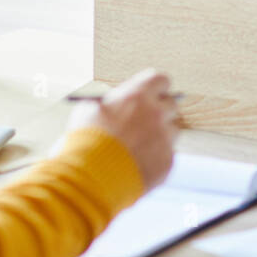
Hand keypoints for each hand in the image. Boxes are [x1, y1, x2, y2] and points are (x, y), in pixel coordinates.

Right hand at [69, 68, 178, 190]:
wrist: (90, 176)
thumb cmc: (84, 140)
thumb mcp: (89, 110)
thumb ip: (110, 102)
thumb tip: (118, 101)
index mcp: (139, 95)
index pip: (161, 80)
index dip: (155, 88)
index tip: (151, 94)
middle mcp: (157, 113)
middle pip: (170, 105)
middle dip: (160, 111)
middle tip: (148, 119)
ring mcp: (165, 138)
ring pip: (171, 131)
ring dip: (159, 136)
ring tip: (137, 147)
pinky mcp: (167, 161)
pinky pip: (166, 155)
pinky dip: (154, 159)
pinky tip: (136, 164)